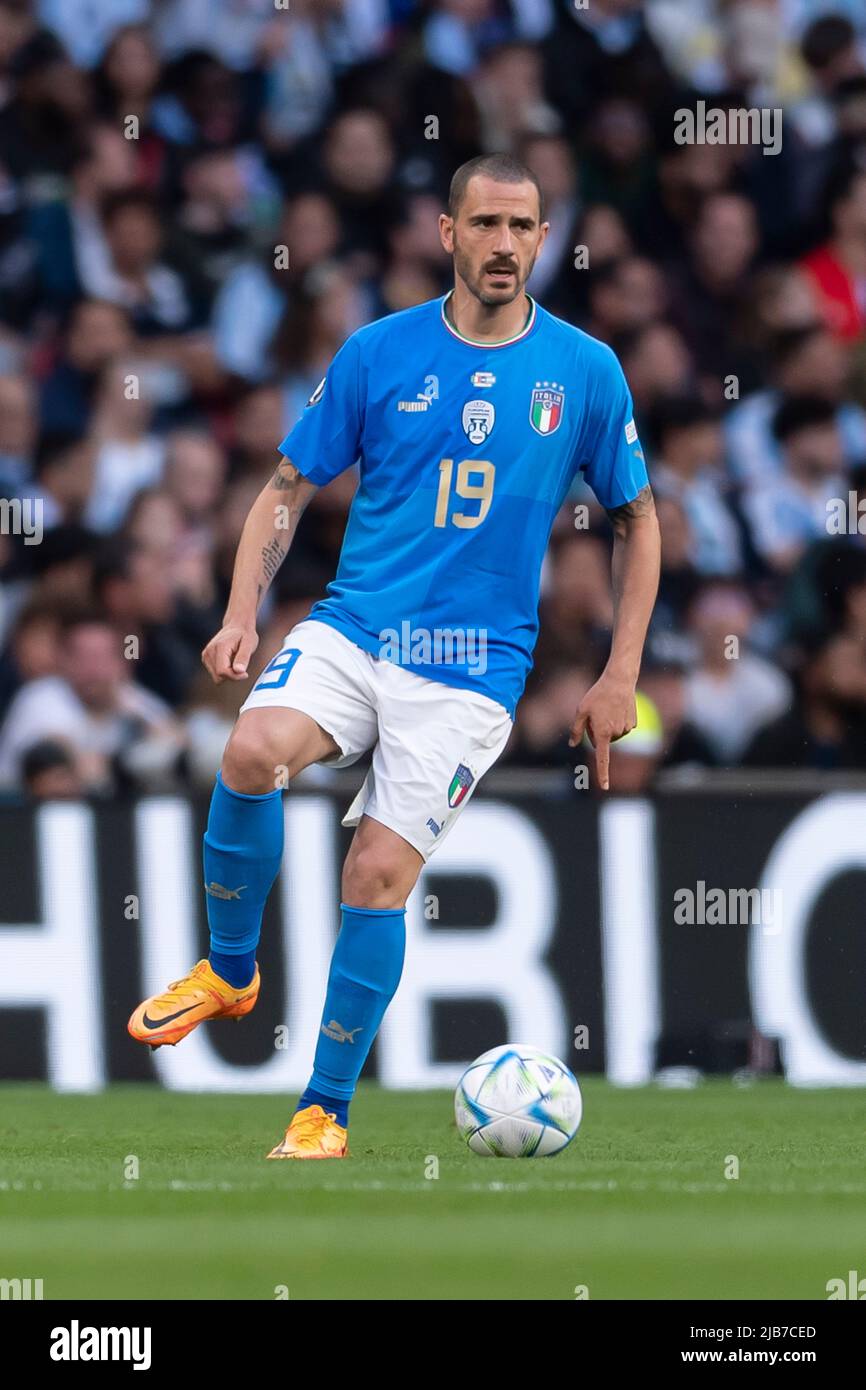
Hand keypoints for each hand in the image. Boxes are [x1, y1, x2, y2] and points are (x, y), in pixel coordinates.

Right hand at [201, 624, 258, 683]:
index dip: (235, 676)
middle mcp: (209, 651)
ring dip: (228, 673)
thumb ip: (243, 657)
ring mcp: (206, 655)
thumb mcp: (249, 644)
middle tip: (241, 665)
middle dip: (231, 675)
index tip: (246, 673)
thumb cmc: (245, 634)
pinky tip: (229, 661)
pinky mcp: (206, 658)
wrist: (237, 626)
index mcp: (220, 647)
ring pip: (216, 677)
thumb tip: (238, 671)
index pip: (222, 671)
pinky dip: (224, 671)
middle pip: (218, 677)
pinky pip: (215, 674)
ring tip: (235, 661)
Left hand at [568, 673, 636, 790]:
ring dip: (608, 726)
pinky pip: (622, 728)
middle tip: (596, 714)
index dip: (602, 774)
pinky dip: (618, 721)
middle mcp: (616, 734)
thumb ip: (576, 730)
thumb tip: (572, 744)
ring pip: (613, 735)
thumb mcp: (581, 710)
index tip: (605, 787)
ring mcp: (626, 729)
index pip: (602, 759)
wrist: (619, 681)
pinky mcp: (633, 724)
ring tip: (607, 709)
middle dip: (597, 732)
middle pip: (603, 741)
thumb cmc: (597, 695)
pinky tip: (616, 708)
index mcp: (602, 733)